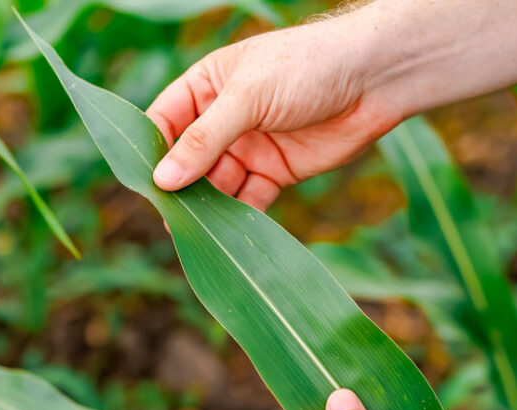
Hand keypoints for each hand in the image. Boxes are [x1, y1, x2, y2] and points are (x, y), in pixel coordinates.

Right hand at [145, 8, 404, 208]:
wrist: (374, 80)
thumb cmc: (307, 68)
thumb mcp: (248, 97)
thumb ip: (205, 138)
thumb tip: (162, 179)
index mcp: (208, 86)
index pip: (165, 121)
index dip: (151, 151)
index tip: (142, 184)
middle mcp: (225, 118)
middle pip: (189, 160)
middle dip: (180, 188)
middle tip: (168, 217)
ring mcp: (250, 147)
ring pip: (217, 185)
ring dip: (208, 207)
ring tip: (197, 230)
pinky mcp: (277, 172)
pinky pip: (249, 200)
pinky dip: (240, 217)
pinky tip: (231, 234)